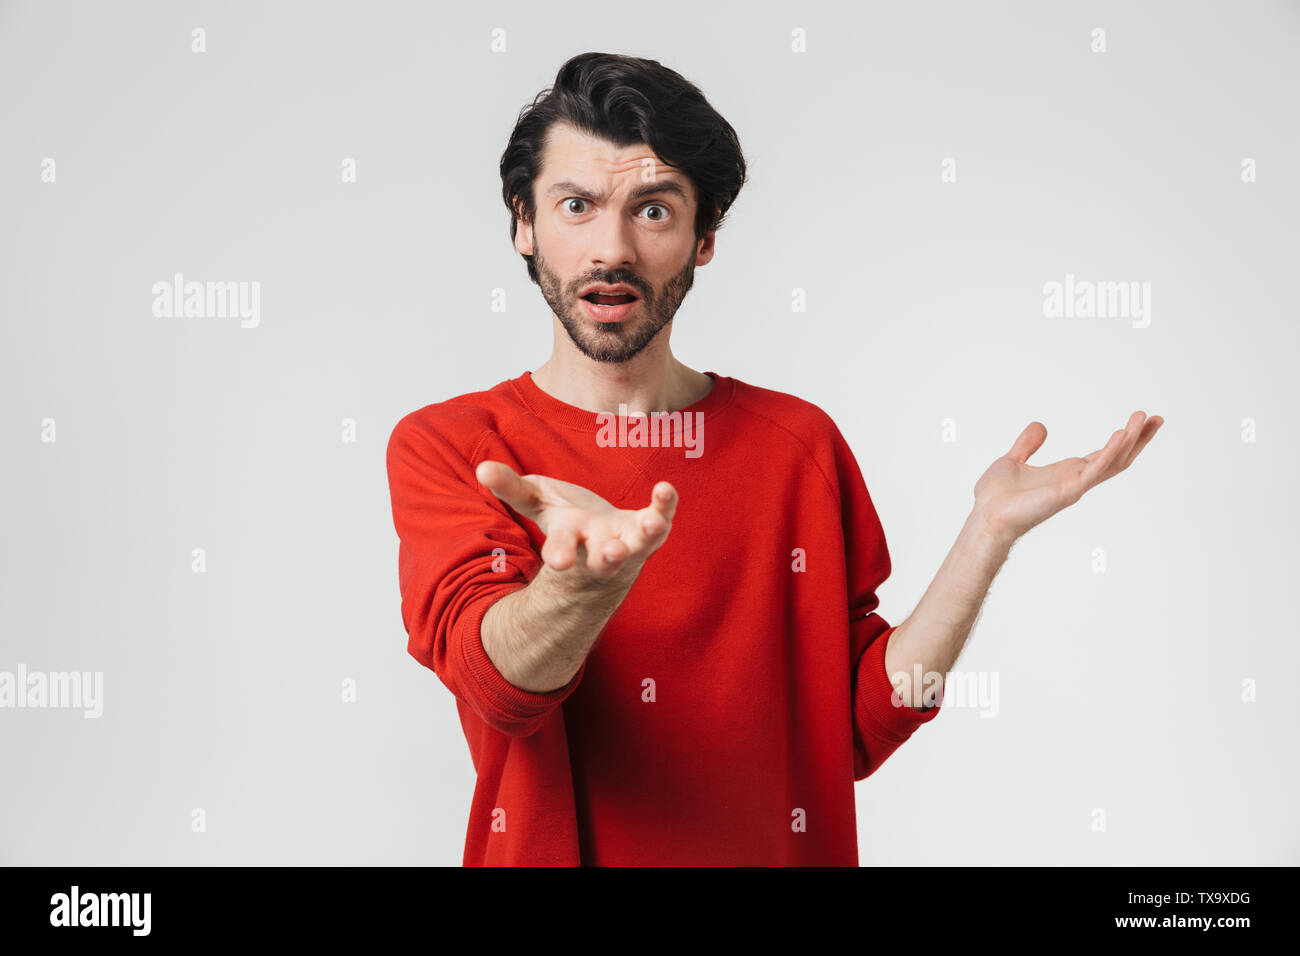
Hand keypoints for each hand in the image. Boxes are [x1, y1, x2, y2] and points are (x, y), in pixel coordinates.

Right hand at [475, 461, 677, 580]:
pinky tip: (666, 489)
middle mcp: (600, 547)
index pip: (563, 548)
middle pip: (605, 559)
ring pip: (640, 545)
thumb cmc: (567, 521)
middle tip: (612, 554)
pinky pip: (662, 518)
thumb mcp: (536, 502)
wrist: (603, 542)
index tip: (560, 562)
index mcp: (569, 541)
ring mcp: (629, 540)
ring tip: (653, 524)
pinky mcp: (649, 529)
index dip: (561, 553)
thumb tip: (482, 469)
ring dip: (648, 535)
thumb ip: (511, 487)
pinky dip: (665, 506)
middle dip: (608, 557)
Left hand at [973, 410, 1163, 543]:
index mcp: (1067, 473)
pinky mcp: (1067, 492)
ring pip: (1112, 463)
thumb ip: (1027, 445)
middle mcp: (1076, 480)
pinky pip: (1093, 471)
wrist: (985, 516)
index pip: (1105, 453)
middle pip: (1117, 458)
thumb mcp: (1013, 460)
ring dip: (1130, 441)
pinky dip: (1109, 453)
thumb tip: (1040, 426)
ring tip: (1145, 420)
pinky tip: (1121, 436)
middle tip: (1157, 418)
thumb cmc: (996, 498)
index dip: (1125, 438)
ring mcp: (1074, 487)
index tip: (1142, 419)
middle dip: (1138, 439)